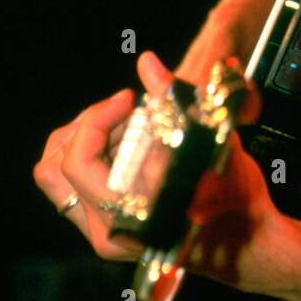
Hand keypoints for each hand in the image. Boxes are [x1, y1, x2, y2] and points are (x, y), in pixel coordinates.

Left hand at [34, 51, 287, 289]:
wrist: (246, 238)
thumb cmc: (233, 193)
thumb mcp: (208, 140)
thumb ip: (171, 99)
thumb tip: (146, 62)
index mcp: (126, 215)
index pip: (76, 160)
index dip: (97, 118)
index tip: (128, 98)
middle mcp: (106, 231)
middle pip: (53, 169)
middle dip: (85, 127)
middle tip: (122, 111)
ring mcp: (104, 234)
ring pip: (59, 181)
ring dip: (86, 142)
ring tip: (126, 126)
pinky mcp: (109, 229)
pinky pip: (78, 188)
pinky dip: (97, 158)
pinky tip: (132, 143)